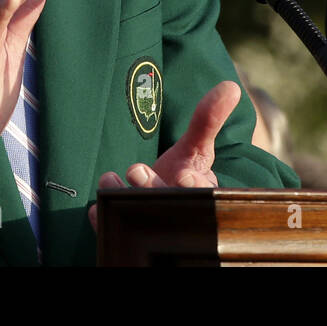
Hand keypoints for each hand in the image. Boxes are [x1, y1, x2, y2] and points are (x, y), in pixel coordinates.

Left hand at [88, 80, 240, 232]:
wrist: (161, 206)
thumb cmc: (182, 174)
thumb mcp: (195, 148)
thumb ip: (208, 120)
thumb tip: (231, 85)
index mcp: (203, 199)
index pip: (204, 199)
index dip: (195, 188)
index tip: (185, 175)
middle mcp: (183, 219)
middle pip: (172, 211)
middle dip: (154, 189)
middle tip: (137, 169)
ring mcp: (157, 230)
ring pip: (143, 222)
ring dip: (125, 199)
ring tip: (109, 178)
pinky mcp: (133, 240)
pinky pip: (117, 237)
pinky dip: (104, 222)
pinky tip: (95, 209)